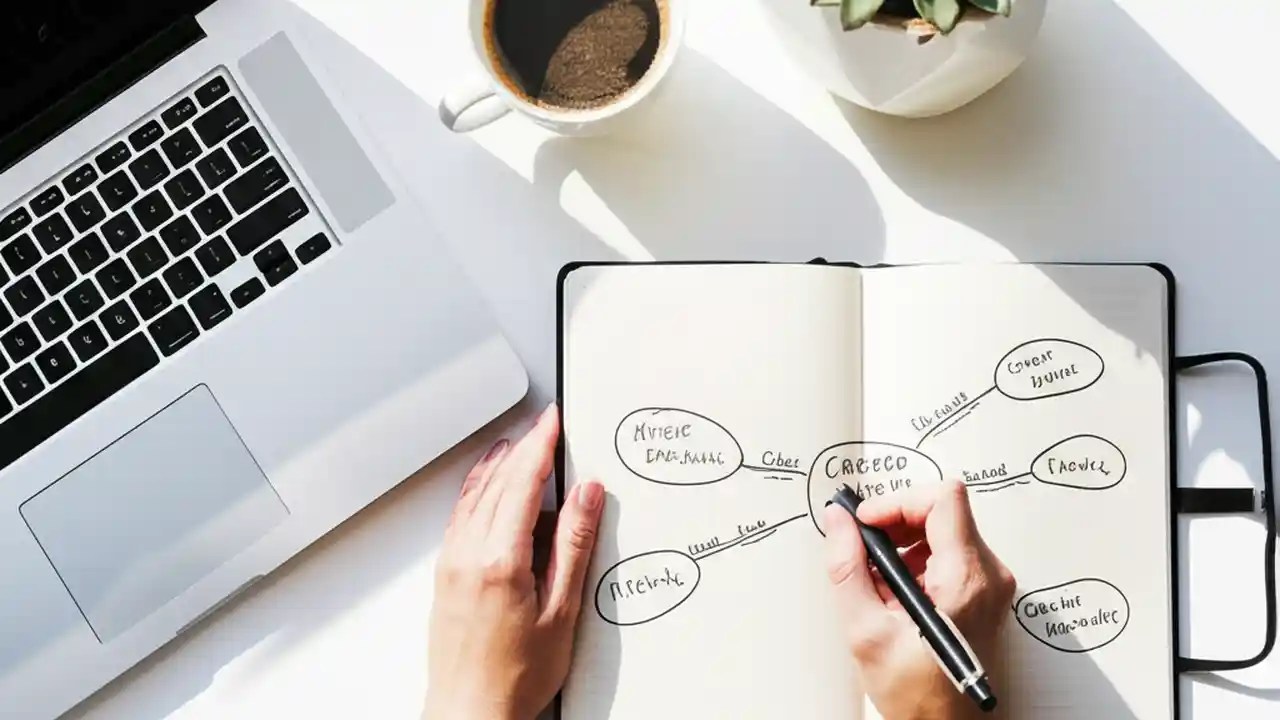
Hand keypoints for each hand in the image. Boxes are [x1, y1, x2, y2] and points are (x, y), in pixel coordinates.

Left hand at [423, 404, 604, 719]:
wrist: (470, 714)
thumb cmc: (515, 677)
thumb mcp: (562, 611)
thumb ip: (574, 545)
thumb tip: (587, 496)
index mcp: (499, 560)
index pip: (522, 481)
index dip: (540, 444)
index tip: (552, 421)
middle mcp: (466, 554)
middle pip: (497, 481)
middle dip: (523, 448)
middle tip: (544, 426)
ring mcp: (451, 563)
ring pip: (475, 496)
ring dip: (498, 465)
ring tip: (517, 445)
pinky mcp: (445, 574)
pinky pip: (461, 516)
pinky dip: (478, 491)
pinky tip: (488, 488)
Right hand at [821, 480, 1016, 719]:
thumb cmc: (916, 693)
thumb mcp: (865, 629)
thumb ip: (848, 566)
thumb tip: (838, 521)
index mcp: (965, 578)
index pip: (943, 498)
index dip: (898, 501)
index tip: (868, 523)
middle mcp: (988, 574)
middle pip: (942, 511)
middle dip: (896, 524)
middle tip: (865, 551)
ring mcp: (990, 584)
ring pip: (944, 530)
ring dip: (904, 546)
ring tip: (878, 582)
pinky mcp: (984, 593)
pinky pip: (951, 554)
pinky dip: (917, 562)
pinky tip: (896, 595)